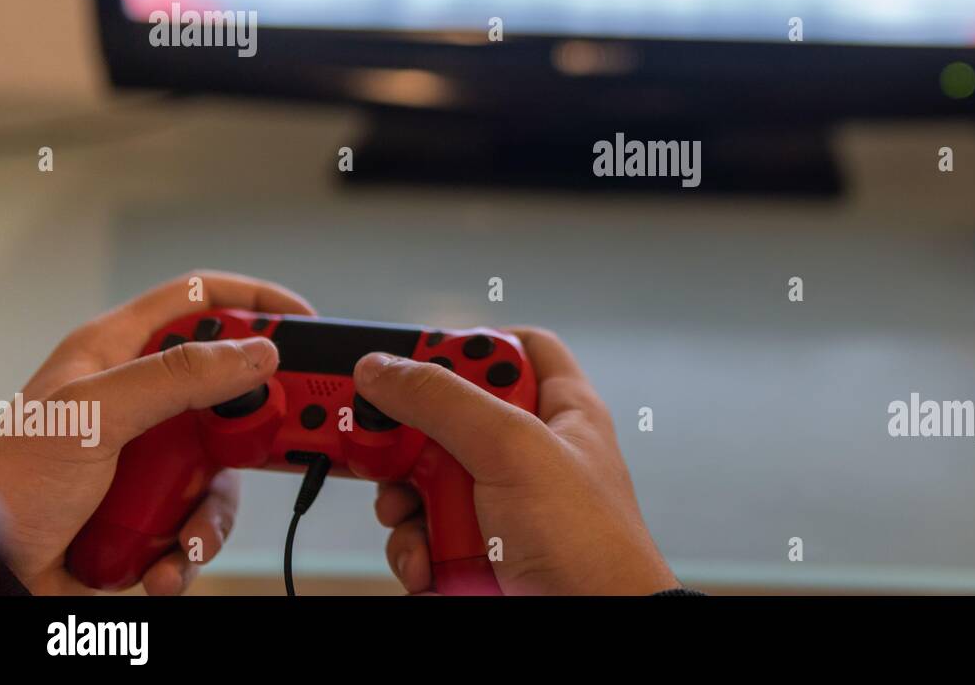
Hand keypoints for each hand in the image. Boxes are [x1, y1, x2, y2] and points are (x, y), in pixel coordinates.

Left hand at [0, 271, 313, 594]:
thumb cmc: (6, 486)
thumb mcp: (93, 416)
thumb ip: (175, 377)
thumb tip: (256, 354)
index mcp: (116, 354)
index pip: (198, 300)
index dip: (253, 299)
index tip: (303, 319)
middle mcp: (139, 399)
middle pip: (230, 389)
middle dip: (255, 426)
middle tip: (271, 442)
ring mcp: (149, 455)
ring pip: (225, 466)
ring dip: (214, 511)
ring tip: (186, 534)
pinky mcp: (152, 506)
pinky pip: (201, 519)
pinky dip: (191, 547)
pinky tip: (162, 563)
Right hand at [355, 329, 677, 594]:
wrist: (589, 632)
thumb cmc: (590, 546)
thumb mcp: (512, 451)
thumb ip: (445, 401)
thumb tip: (384, 368)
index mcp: (560, 411)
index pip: (517, 348)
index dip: (469, 343)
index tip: (419, 356)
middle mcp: (531, 453)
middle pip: (451, 416)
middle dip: (412, 437)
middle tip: (389, 442)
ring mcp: (502, 505)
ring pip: (426, 480)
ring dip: (406, 504)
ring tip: (411, 517)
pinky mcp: (477, 552)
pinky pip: (424, 536)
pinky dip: (415, 550)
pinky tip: (427, 562)